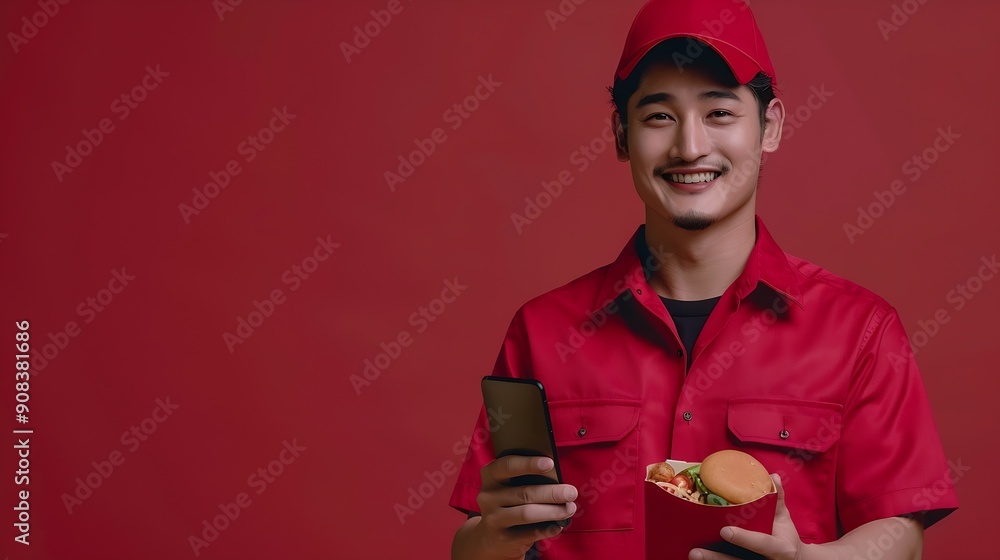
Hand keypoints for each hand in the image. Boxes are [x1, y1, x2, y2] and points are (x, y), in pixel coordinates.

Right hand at [474, 455, 577, 558]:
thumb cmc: (510, 501)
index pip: (507, 465)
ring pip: (527, 513)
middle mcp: (487, 496)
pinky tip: (559, 525)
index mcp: (490, 475)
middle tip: (571, 492)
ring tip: (570, 508)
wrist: (493, 535)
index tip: (550, 463)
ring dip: (553, 511)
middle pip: (524, 492)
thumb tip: (556, 477)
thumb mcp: (510, 486)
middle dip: (551, 492)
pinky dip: (548, 529)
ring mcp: (493, 518)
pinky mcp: (503, 538)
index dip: (529, 463)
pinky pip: (530, 533)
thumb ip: (526, 478)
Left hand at [690, 474, 828, 559]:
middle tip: (696, 551)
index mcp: (781, 548)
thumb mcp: (784, 518)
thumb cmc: (784, 535)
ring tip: (693, 554)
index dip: (745, 539)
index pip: (762, 544)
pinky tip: (699, 557)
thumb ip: (777, 498)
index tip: (725, 531)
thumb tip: (772, 476)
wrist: (794, 559)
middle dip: (717, 558)